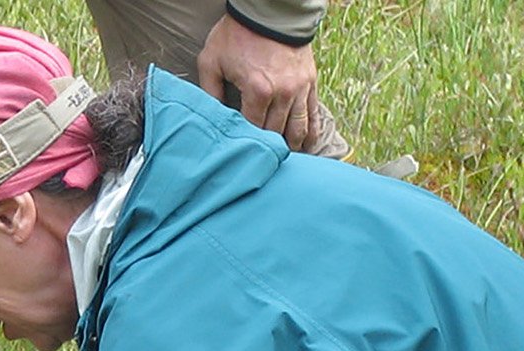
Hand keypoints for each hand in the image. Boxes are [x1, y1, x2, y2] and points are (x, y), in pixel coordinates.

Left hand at [196, 14, 319, 151]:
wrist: (268, 10)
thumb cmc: (236, 34)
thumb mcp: (211, 61)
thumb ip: (209, 92)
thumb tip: (209, 118)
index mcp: (258, 91)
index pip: (253, 130)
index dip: (247, 143)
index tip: (241, 153)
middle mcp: (283, 93)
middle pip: (276, 132)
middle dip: (269, 148)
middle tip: (261, 163)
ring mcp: (300, 88)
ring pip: (299, 127)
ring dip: (293, 145)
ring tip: (286, 160)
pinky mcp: (311, 81)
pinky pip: (314, 112)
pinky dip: (312, 130)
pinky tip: (309, 145)